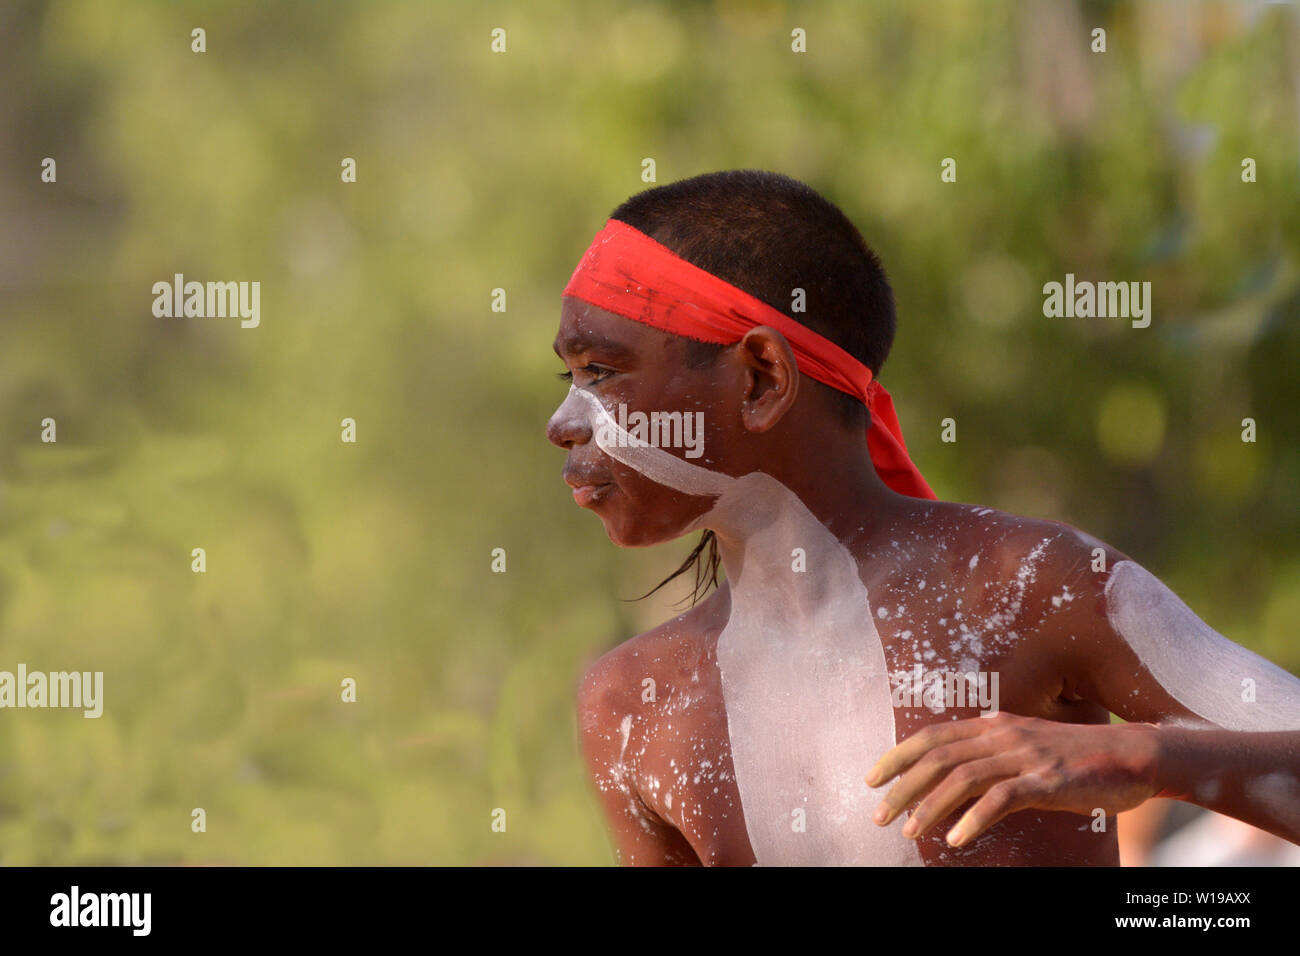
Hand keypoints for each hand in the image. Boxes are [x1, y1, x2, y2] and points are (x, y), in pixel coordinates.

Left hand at [864, 712, 1161, 846]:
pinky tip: (956, 838)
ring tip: (909, 831)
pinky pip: (1002, 798)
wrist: (1136, 755)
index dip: (897, 756)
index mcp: (995, 725)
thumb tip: (952, 778)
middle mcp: (1004, 735)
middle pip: (938, 756)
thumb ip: (991, 755)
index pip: (932, 736)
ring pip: (963, 777)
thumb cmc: (1078, 756)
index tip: (871, 779)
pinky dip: (974, 818)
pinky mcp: (1049, 780)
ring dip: (930, 805)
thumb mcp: (1027, 746)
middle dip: (901, 786)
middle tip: (878, 814)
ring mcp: (1027, 755)